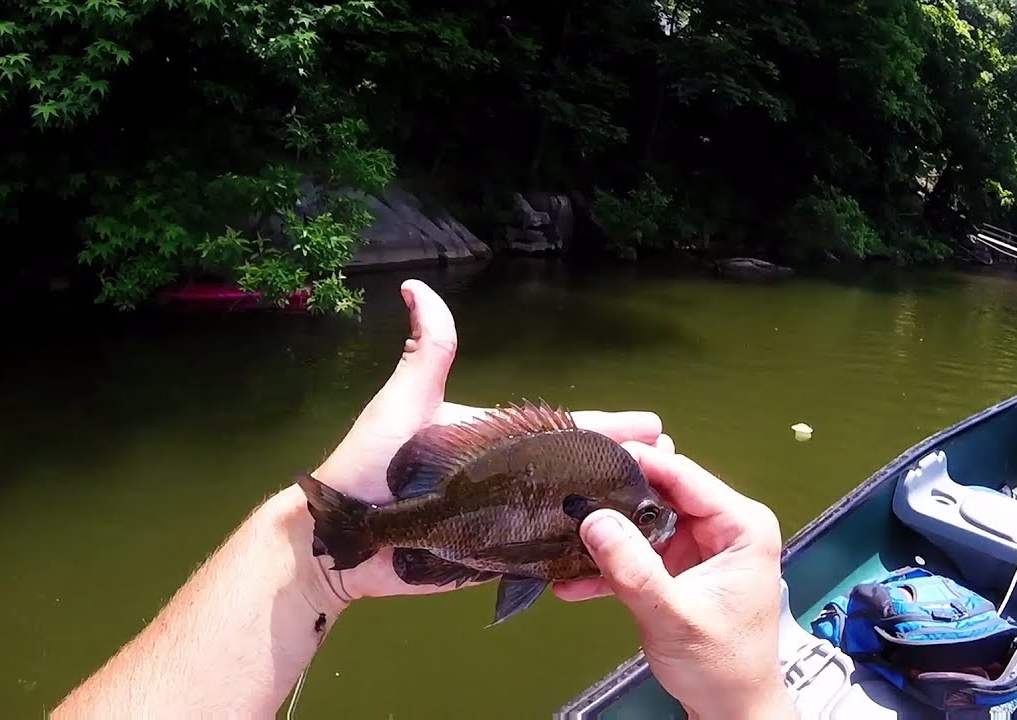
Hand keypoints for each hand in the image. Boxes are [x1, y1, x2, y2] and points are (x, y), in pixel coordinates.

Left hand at [308, 279, 674, 604]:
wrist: (341, 536)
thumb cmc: (369, 464)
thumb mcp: (405, 402)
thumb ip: (427, 351)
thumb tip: (417, 285)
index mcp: (495, 439)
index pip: (563, 429)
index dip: (608, 426)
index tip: (653, 422)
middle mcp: (507, 477)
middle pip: (578, 471)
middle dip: (626, 466)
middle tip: (675, 466)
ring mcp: (504, 520)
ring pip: (571, 512)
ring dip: (614, 509)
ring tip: (662, 510)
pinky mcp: (495, 559)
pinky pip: (547, 556)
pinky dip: (582, 552)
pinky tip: (620, 553)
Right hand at [554, 448, 794, 719]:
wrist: (729, 709)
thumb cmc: (725, 668)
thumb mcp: (675, 615)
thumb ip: (634, 569)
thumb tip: (596, 521)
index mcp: (742, 527)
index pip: (685, 475)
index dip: (640, 461)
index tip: (597, 455)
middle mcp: (723, 527)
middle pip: (659, 491)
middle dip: (615, 496)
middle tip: (572, 494)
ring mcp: (698, 545)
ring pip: (642, 518)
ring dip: (606, 532)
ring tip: (566, 534)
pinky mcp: (676, 565)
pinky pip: (637, 549)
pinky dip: (609, 562)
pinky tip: (574, 573)